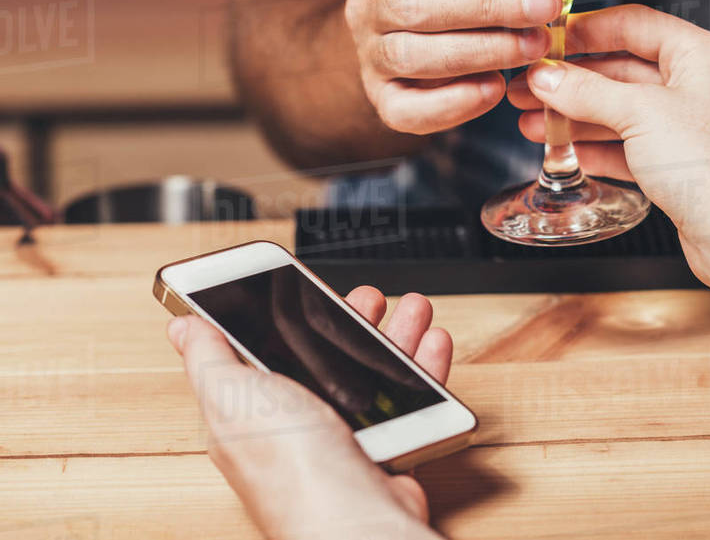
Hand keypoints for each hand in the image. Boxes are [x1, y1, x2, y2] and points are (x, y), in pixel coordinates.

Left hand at [167, 289, 449, 539]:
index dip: (286, 317)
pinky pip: (404, 399)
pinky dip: (422, 368)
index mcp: (252, 411)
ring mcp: (342, 438)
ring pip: (371, 374)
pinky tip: (430, 345)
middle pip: (324, 359)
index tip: (307, 288)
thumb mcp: (234, 397)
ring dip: (395, 336)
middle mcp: (297, 424)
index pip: (266, 352)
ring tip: (413, 309)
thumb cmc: (292, 469)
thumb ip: (210, 358)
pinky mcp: (382, 448)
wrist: (354, 521)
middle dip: (350, 322)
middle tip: (369, 298)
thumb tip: (182, 328)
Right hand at [345, 0, 621, 134]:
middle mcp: (363, 4)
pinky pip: (411, 110)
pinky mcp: (386, 101)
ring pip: (414, 56)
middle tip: (543, 8)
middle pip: (413, 5)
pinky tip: (494, 89)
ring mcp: (371, 57)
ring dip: (482, 52)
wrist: (413, 39)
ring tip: (533, 47)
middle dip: (486, 7)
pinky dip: (455, 103)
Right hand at [507, 5, 709, 269]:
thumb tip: (549, 77)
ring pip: (621, 110)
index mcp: (700, 55)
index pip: (633, 24)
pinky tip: (565, 151)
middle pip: (621, 69)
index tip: (547, 40)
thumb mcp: (641, 115)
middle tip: (529, 87)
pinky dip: (596, 146)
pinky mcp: (679, 162)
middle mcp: (698, 85)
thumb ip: (588, 92)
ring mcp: (688, 125)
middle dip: (572, 81)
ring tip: (534, 122)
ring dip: (576, 116)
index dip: (585, 30)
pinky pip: (629, 145)